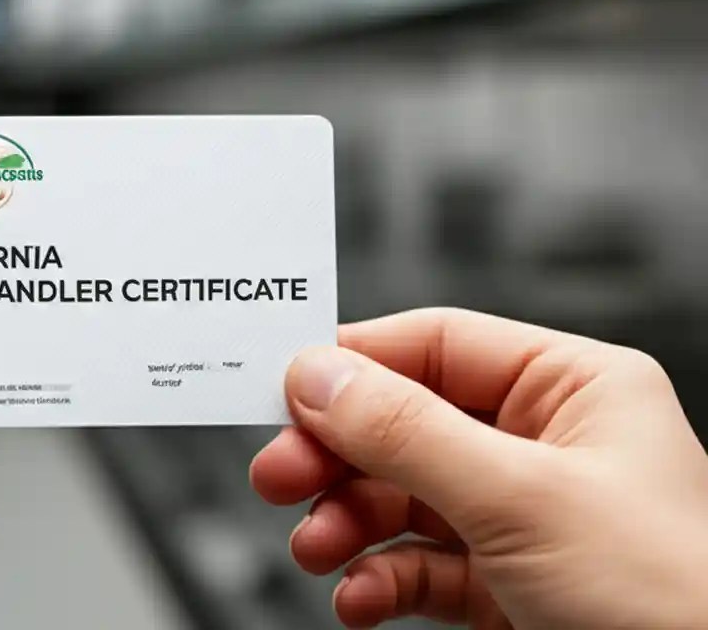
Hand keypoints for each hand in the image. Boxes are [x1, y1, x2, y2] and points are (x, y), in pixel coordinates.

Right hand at [251, 308, 707, 628]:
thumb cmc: (673, 601)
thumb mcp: (522, 499)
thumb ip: (409, 432)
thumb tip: (319, 377)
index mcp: (573, 391)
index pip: (437, 345)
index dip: (354, 364)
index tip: (282, 389)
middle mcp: (544, 446)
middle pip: (404, 424)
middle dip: (337, 456)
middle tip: (279, 476)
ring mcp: (522, 518)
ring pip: (402, 497)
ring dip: (347, 522)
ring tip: (315, 548)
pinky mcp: (506, 586)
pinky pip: (419, 565)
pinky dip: (378, 579)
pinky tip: (359, 597)